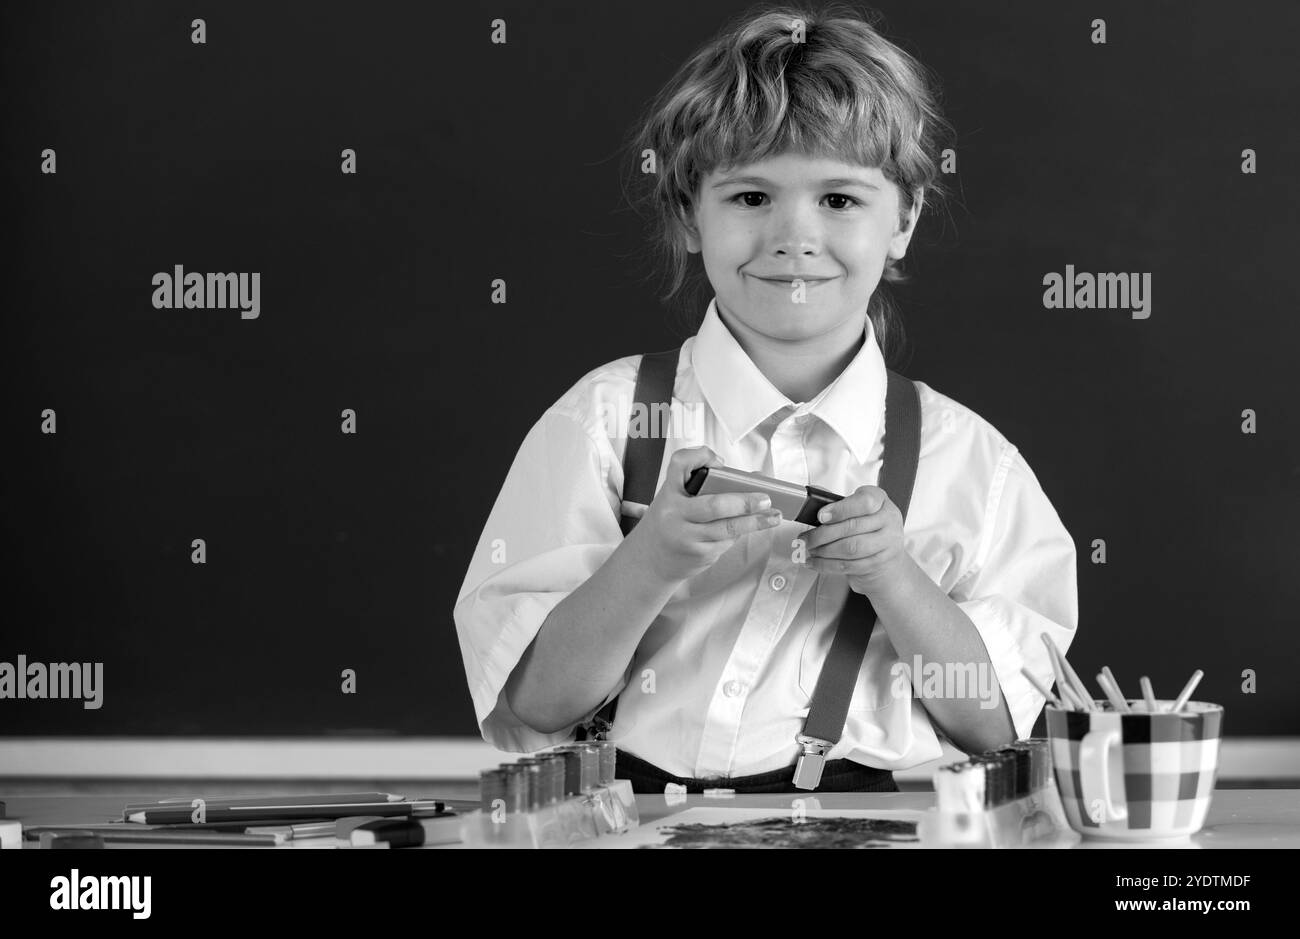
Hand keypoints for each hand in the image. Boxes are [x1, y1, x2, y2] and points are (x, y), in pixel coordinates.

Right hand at [628, 446, 782, 586]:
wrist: (650, 560)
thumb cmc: (671, 521)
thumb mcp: (675, 498)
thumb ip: (702, 485)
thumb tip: (749, 479)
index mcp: (669, 492)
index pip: (680, 464)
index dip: (701, 457)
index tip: (721, 462)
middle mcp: (674, 514)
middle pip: (714, 505)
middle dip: (745, 502)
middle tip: (766, 499)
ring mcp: (686, 537)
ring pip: (727, 528)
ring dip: (755, 522)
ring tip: (773, 516)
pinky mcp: (698, 554)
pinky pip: (726, 542)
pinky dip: (739, 533)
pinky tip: (748, 529)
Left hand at [798, 485, 908, 597]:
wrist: (887, 556)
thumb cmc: (867, 527)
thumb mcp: (858, 509)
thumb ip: (839, 505)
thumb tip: (812, 502)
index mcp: (880, 500)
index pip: (864, 502)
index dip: (840, 510)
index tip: (821, 516)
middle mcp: (888, 519)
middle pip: (852, 527)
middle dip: (822, 534)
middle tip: (805, 538)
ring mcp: (887, 542)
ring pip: (850, 548)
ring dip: (823, 551)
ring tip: (810, 550)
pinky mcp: (879, 562)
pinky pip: (849, 565)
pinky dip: (827, 565)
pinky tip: (815, 562)